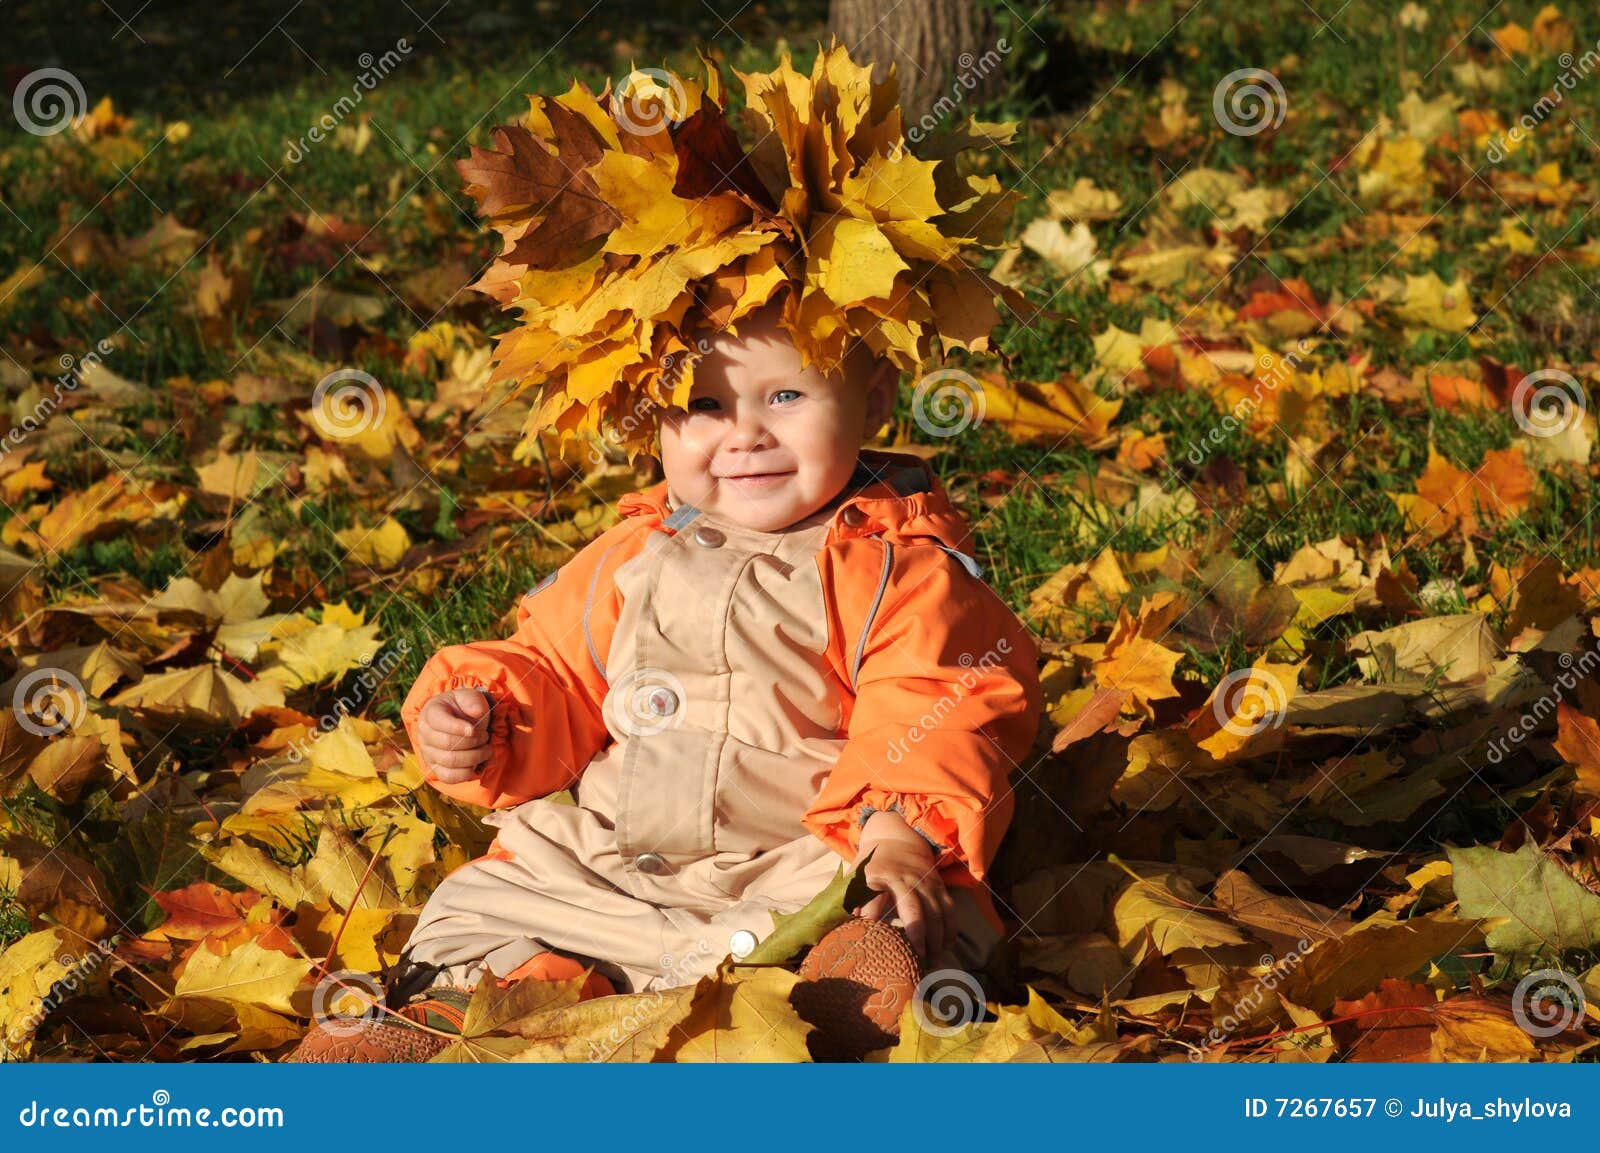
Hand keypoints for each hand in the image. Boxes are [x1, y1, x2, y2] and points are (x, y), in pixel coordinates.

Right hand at [415, 688, 494, 782]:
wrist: (458, 720)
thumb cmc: (463, 708)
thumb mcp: (469, 697)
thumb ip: (473, 701)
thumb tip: (477, 712)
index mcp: (430, 713)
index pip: (439, 722)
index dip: (458, 728)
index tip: (474, 730)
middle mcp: (424, 734)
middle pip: (447, 744)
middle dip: (473, 742)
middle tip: (485, 737)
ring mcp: (428, 753)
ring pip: (450, 761)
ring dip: (475, 757)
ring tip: (486, 749)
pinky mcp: (436, 769)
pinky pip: (449, 777)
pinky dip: (468, 772)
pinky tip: (477, 762)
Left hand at [852, 809, 955, 959]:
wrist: (895, 841)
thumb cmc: (871, 868)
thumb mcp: (856, 879)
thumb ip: (855, 902)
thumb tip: (856, 928)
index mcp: (881, 877)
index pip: (880, 897)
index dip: (878, 914)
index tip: (883, 938)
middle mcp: (907, 879)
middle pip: (916, 907)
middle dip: (919, 934)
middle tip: (918, 959)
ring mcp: (926, 882)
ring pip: (937, 911)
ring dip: (938, 937)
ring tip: (933, 961)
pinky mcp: (939, 886)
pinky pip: (949, 908)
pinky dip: (951, 928)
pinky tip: (947, 946)